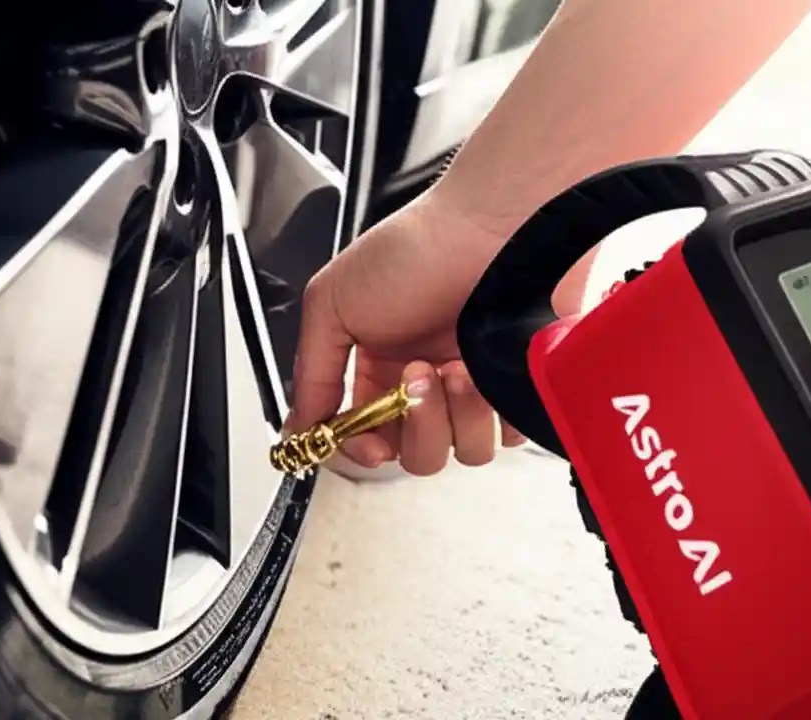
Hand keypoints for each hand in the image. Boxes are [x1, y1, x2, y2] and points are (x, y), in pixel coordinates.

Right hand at [288, 190, 527, 475]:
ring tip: (457, 367)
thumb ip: (311, 372)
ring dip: (456, 415)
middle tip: (418, 376)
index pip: (363, 436)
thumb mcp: (333, 302)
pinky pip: (508, 435)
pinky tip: (486, 369)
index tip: (370, 440)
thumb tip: (298, 426)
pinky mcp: (512, 384)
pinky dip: (497, 413)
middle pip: (415, 454)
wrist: (491, 226)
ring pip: (463, 450)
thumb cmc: (417, 248)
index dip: (363, 447)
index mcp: (377, 364)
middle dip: (416, 424)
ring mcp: (471, 386)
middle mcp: (424, 380)